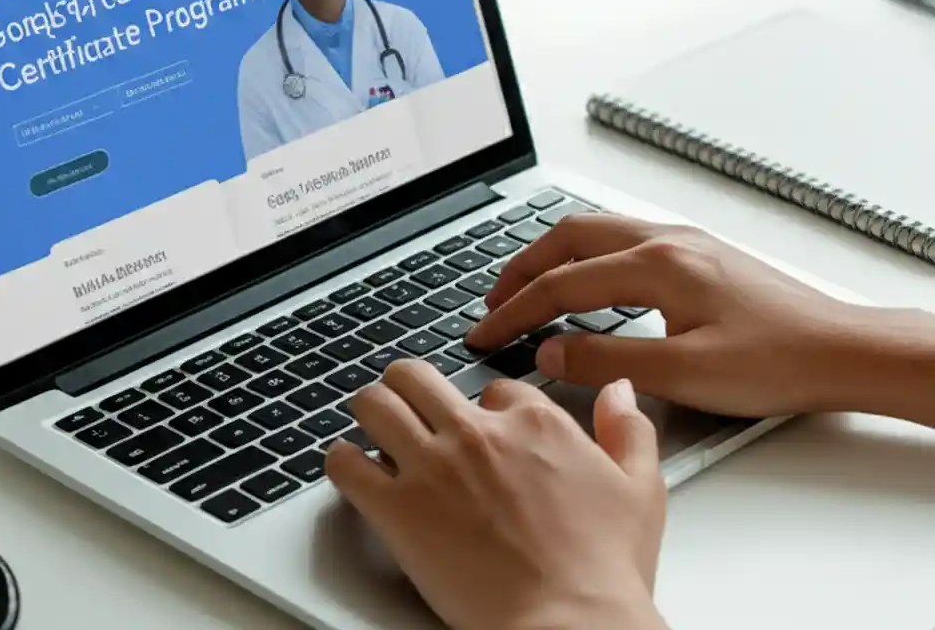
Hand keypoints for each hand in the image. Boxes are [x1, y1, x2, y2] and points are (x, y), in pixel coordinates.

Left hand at [325, 360, 667, 629]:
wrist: (569, 624)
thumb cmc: (604, 570)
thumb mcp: (640, 490)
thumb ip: (628, 430)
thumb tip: (619, 389)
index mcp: (534, 424)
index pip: (491, 389)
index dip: (482, 412)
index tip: (481, 435)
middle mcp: (477, 434)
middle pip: (417, 377)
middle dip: (408, 390)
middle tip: (408, 412)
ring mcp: (432, 467)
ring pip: (374, 404)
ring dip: (369, 413)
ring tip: (372, 431)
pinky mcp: (396, 509)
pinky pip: (345, 463)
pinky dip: (342, 463)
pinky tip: (352, 472)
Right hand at [466, 215, 934, 422]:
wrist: (844, 351)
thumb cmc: (778, 361)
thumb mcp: (682, 374)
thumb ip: (606, 361)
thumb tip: (549, 351)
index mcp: (657, 265)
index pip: (561, 284)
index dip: (513, 311)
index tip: (482, 333)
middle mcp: (667, 242)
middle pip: (569, 237)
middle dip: (521, 268)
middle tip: (492, 301)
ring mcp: (684, 243)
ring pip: (596, 233)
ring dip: (552, 257)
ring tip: (526, 288)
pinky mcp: (699, 256)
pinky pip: (622, 241)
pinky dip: (585, 258)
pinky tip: (586, 284)